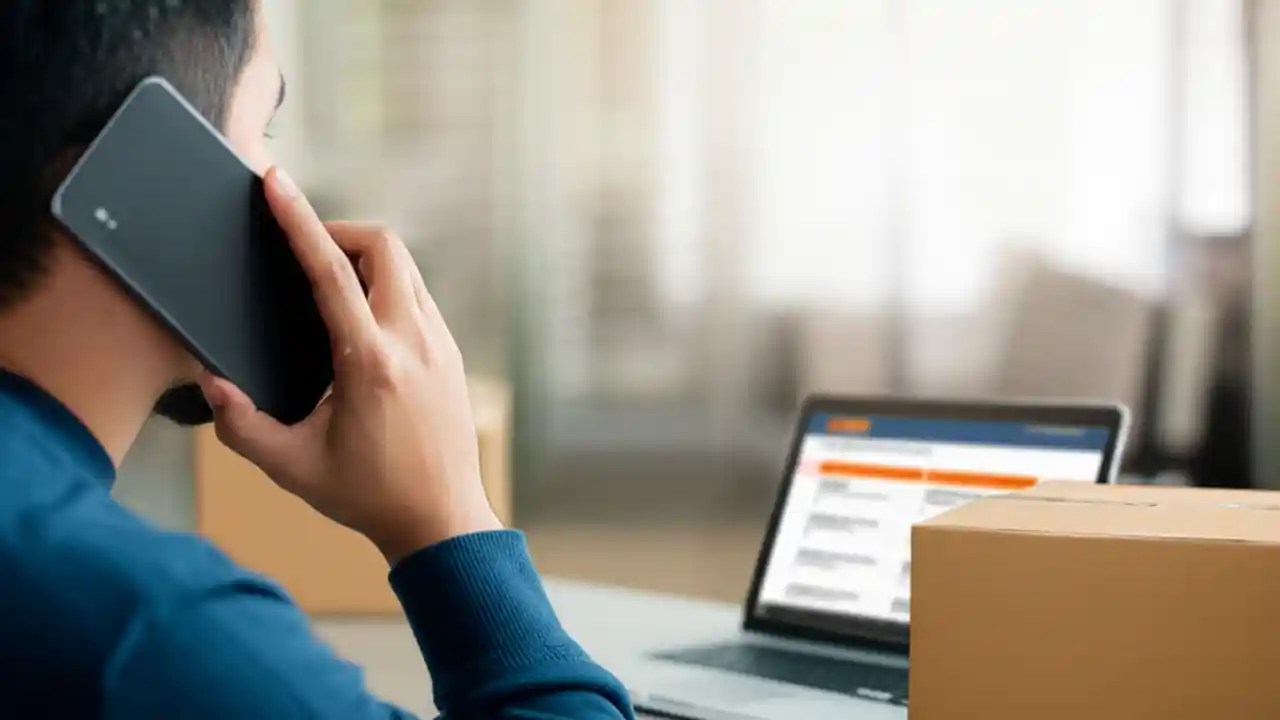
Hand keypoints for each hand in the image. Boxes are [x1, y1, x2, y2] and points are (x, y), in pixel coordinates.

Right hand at [198, 167, 500, 563]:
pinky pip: (418, 296)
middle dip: (340, 231)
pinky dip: (387, 286)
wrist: (442, 519)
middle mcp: (412, 342)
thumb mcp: (291, 467)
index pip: (331, 271)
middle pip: (383, 246)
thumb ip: (240, 426)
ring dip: (366, 258)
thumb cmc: (369, 495)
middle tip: (304, 251)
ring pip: (405, 268)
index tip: (276, 184)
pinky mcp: (450, 354)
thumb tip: (211, 383)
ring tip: (327, 284)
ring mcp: (439, 344)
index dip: (298, 220)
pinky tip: (362, 317)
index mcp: (370, 362)